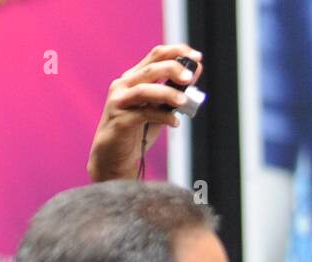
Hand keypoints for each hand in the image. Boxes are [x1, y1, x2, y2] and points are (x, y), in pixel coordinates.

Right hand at [87, 44, 203, 181]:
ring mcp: (119, 102)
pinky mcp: (120, 121)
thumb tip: (195, 72)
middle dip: (172, 69)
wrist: (114, 158)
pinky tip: (175, 122)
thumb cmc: (138, 131)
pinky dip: (162, 117)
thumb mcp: (159, 109)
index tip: (196, 56)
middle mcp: (124, 86)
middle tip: (189, 77)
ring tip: (184, 101)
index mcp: (134, 78)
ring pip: (144, 90)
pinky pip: (143, 115)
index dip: (176, 52)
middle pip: (150, 69)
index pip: (155, 56)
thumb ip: (174, 91)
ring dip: (166, 93)